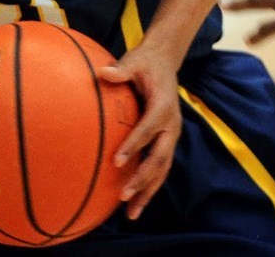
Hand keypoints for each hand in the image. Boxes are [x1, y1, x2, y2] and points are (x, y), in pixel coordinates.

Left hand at [96, 44, 181, 220]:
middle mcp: (171, 125)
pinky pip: (159, 167)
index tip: (116, 162)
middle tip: (124, 196)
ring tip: (132, 213)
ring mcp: (170, 136)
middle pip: (159, 158)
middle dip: (143, 179)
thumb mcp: (134, 61)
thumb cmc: (145, 63)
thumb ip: (121, 70)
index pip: (148, 129)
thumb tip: (104, 72)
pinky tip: (134, 202)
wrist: (165, 62)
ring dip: (148, 191)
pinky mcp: (166, 141)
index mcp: (163, 107)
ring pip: (162, 169)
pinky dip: (148, 185)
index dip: (134, 146)